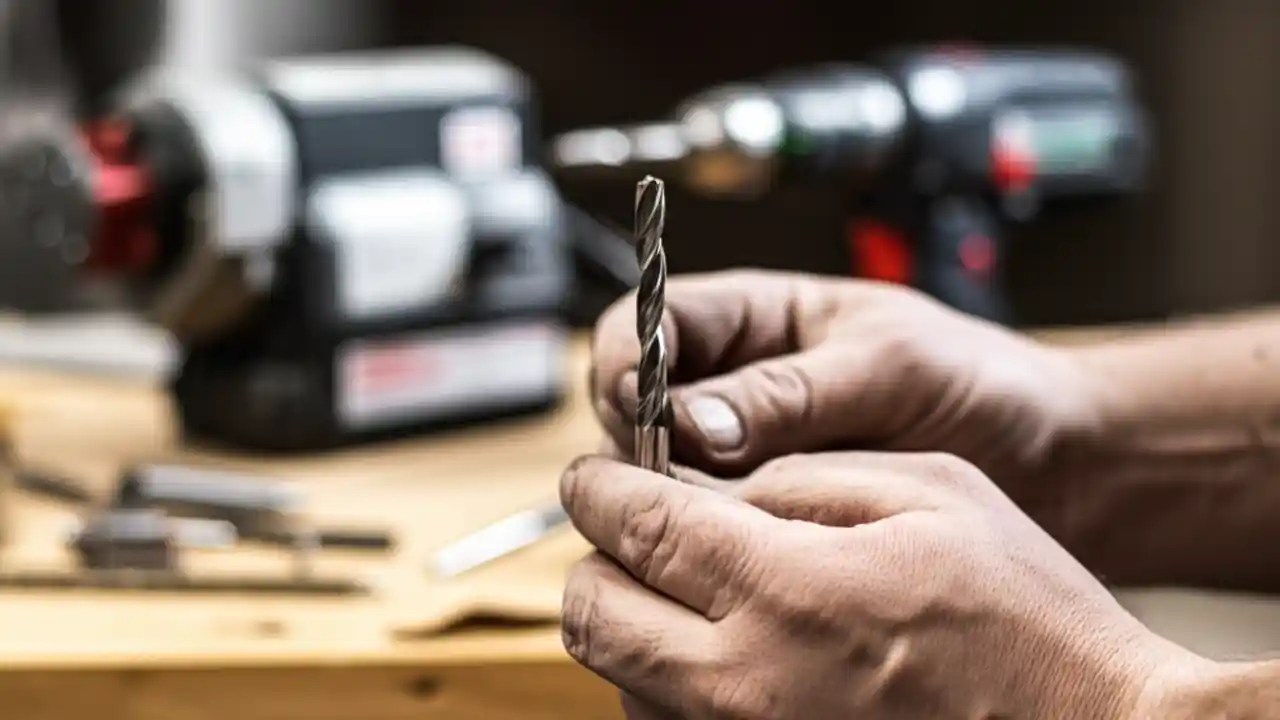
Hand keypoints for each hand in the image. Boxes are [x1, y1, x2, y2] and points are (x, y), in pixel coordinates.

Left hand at [560, 452, 1199, 718]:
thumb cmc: (1029, 619)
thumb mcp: (931, 493)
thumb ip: (805, 479)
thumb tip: (716, 486)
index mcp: (785, 588)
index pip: (632, 525)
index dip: (594, 487)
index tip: (591, 472)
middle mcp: (743, 681)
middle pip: (590, 613)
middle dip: (594, 558)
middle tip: (628, 527)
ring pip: (615, 679)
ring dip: (627, 622)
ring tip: (682, 589)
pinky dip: (665, 684)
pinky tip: (720, 652)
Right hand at [591, 270, 1103, 529]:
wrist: (1055, 459)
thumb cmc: (984, 384)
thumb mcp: (891, 367)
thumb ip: (793, 391)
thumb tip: (698, 420)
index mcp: (756, 318)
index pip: (648, 321)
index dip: (629, 358)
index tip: (642, 401)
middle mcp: (738, 381)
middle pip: (634, 402)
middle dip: (643, 438)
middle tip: (680, 474)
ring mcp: (750, 451)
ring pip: (663, 470)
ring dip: (676, 494)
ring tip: (727, 512)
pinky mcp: (772, 510)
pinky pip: (711, 521)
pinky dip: (712, 536)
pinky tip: (746, 545)